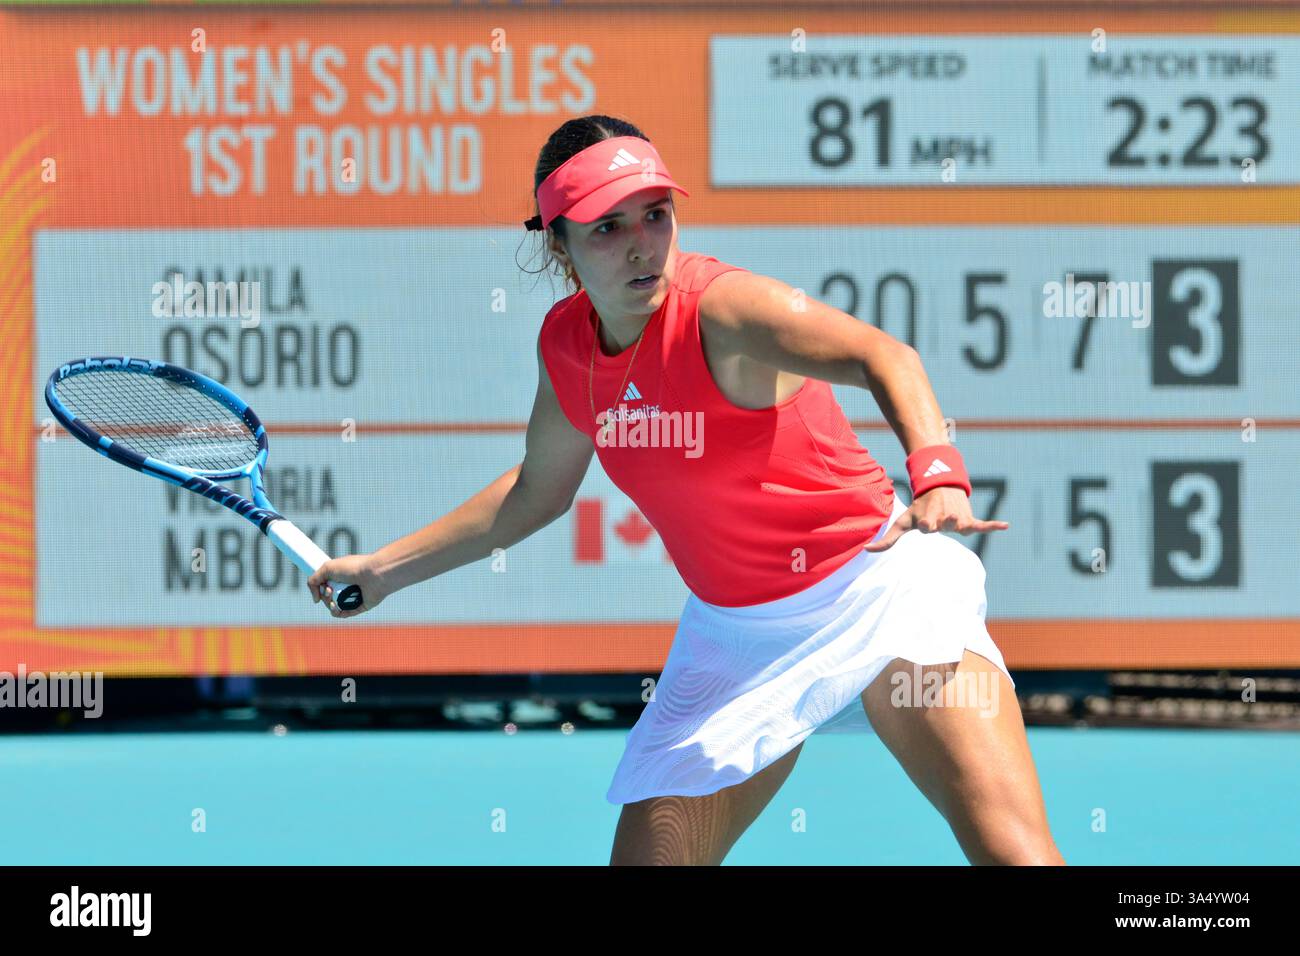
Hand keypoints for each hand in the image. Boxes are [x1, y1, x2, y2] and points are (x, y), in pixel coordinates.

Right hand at [307, 554, 388, 618]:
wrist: (374, 575)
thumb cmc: (352, 568)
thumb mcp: (327, 568)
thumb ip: (313, 580)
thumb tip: (316, 599)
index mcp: (340, 575)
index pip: (324, 584)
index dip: (320, 586)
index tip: (323, 584)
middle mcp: (346, 585)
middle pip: (327, 596)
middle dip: (325, 595)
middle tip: (330, 590)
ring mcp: (353, 597)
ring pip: (333, 606)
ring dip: (330, 604)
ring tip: (333, 600)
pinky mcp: (359, 606)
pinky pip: (343, 613)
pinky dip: (337, 612)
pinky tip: (335, 608)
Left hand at [863, 486, 1009, 552]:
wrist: (938, 486)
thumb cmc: (918, 508)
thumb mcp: (903, 522)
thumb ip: (887, 540)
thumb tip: (866, 550)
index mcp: (927, 519)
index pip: (928, 526)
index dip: (928, 524)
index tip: (927, 524)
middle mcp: (944, 518)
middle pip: (947, 525)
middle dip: (946, 522)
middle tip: (945, 516)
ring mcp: (958, 518)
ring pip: (963, 525)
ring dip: (963, 522)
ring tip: (959, 515)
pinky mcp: (969, 519)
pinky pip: (983, 524)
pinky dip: (994, 525)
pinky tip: (1006, 525)